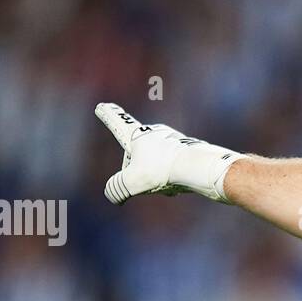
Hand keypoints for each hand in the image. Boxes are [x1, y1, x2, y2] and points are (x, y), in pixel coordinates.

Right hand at [94, 102, 240, 204]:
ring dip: (158, 178)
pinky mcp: (188, 150)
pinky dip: (172, 178)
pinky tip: (179, 186)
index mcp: (138, 135)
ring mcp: (173, 140)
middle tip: (147, 181)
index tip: (102, 105)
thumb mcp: (131, 182)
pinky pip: (173, 168)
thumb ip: (116, 188)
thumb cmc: (162, 170)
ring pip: (157, 164)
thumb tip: (113, 195)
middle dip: (140, 172)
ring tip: (167, 184)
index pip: (117, 123)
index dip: (108, 116)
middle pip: (138, 156)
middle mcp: (155, 133)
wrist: (199, 168)